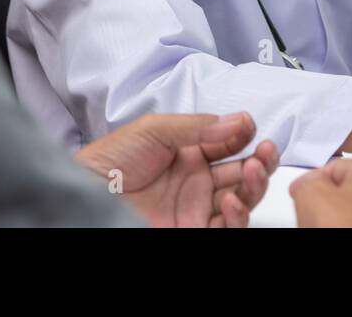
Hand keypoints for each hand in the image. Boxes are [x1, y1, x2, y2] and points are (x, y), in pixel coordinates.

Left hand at [75, 112, 277, 226]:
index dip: (244, 134)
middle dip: (261, 160)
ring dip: (255, 184)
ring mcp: (197, 207)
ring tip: (254, 169)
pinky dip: (238, 215)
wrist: (86, 192)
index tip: (250, 126)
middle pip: (243, 172)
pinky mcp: (193, 230)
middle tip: (265, 150)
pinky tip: (233, 200)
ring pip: (242, 198)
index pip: (230, 143)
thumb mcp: (154, 129)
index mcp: (190, 152)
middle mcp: (198, 181)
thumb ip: (198, 126)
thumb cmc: (111, 158)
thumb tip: (239, 121)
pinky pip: (227, 226)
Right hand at [290, 159, 351, 226]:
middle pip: (346, 192)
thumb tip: (309, 186)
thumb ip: (308, 181)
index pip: (334, 168)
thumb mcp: (311, 194)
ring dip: (338, 221)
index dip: (310, 180)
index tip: (298, 193)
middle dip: (326, 202)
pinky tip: (338, 233)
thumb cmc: (347, 231)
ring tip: (324, 229)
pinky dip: (351, 230)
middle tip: (311, 214)